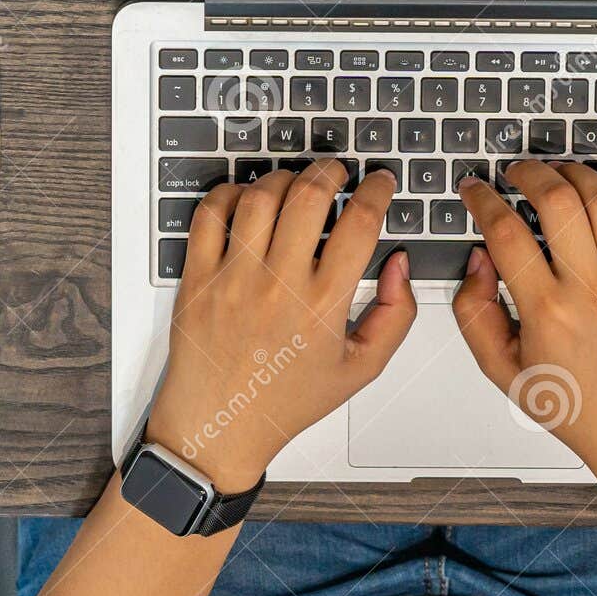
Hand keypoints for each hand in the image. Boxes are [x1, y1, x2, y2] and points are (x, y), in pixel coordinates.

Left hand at [144, 160, 416, 491]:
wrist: (219, 425)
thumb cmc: (285, 400)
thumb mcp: (360, 369)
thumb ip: (396, 315)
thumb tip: (399, 263)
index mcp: (322, 305)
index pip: (359, 224)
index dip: (377, 191)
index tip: (380, 183)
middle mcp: (277, 285)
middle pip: (309, 195)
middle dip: (331, 170)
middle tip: (337, 172)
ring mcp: (232, 278)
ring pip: (259, 196)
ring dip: (283, 178)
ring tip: (294, 184)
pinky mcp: (197, 278)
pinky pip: (210, 215)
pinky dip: (230, 193)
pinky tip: (246, 199)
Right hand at [453, 160, 596, 482]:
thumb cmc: (574, 402)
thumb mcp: (501, 369)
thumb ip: (475, 313)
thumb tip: (477, 262)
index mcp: (546, 311)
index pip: (505, 233)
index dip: (482, 200)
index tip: (474, 189)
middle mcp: (591, 289)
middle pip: (557, 200)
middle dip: (528, 173)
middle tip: (514, 172)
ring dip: (576, 173)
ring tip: (557, 173)